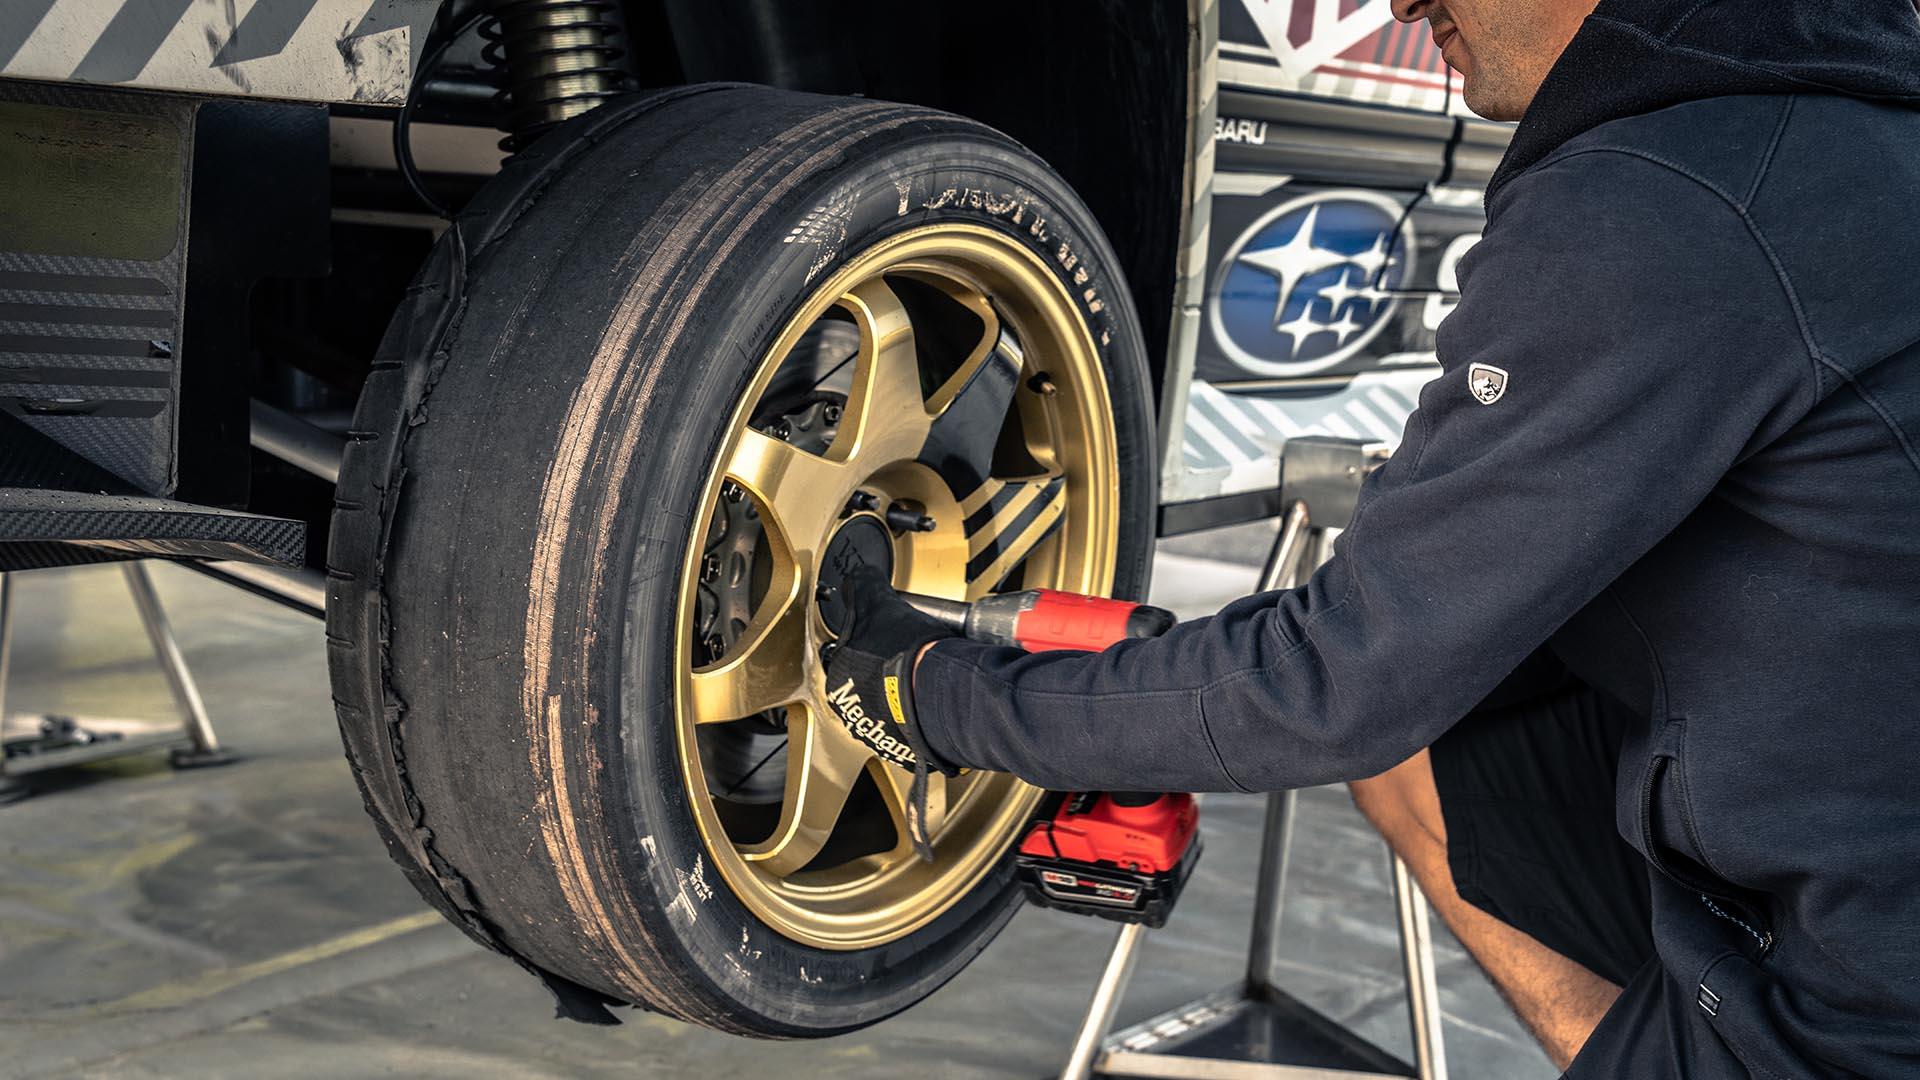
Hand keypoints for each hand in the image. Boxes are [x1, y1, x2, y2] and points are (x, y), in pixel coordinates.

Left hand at [821, 566, 959, 858]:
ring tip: (919, 680)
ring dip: (898, 696)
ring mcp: (879, 731)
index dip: (864, 644)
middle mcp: (852, 710)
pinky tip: (929, 701)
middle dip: (880, 672)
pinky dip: (917, 716)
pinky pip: (908, 728)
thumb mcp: (876, 602)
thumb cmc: (900, 651)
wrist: (935, 690)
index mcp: (837, 678)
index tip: (880, 640)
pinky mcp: (906, 746)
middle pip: (863, 685)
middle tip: (902, 658)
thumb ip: (862, 586)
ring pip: (885, 708)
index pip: (844, 657)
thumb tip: (858, 575)